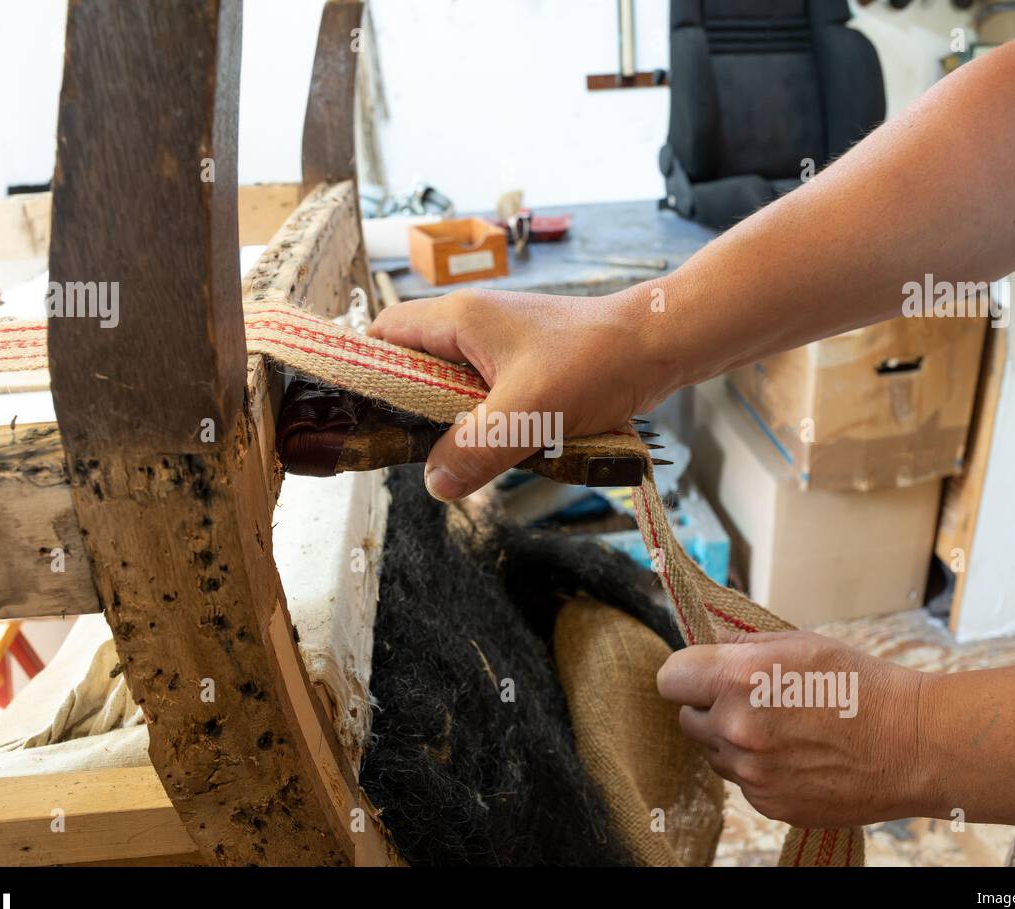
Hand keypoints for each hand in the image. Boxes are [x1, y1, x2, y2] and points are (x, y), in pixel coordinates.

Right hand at [368, 287, 680, 499]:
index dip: (363, 372)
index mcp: (460, 319)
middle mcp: (473, 324)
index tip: (355, 417)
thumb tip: (434, 483)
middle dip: (407, 408)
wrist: (660, 345)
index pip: (385, 335)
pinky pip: (484, 396)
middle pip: (413, 365)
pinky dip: (484, 423)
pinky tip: (496, 450)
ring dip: (451, 422)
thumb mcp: (529, 413)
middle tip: (404, 450)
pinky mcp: (525, 365)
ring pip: (451, 386)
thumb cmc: (597, 362)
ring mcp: (500, 344)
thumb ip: (475, 449)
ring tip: (451, 455)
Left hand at [656, 631, 929, 827]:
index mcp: (739, 679)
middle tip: (754, 699)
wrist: (914, 745)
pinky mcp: (769, 804)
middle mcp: (737, 729)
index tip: (704, 674)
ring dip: (733, 740)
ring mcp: (752, 773)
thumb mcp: (799, 643)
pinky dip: (759, 770)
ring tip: (785, 728)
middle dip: (710, 707)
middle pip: (687, 718)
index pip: (669, 678)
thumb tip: (705, 647)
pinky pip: (743, 783)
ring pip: (715, 754)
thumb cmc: (860, 685)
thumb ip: (741, 647)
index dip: (687, 674)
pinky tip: (798, 755)